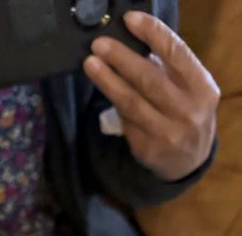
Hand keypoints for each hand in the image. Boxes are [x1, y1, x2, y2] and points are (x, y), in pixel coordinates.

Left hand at [83, 12, 219, 181]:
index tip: (130, 20)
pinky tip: (105, 89)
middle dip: (121, 59)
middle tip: (99, 45)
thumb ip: (169, 69)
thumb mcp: (190, 88)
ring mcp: (166, 133)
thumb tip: (132, 43)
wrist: (190, 159)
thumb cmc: (187, 111)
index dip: (153, 34)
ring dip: (108, 81)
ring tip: (90, 65)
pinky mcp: (147, 149)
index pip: (176, 54)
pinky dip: (115, 104)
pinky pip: (126, 121)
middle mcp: (186, 110)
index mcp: (201, 87)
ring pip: (131, 103)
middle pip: (149, 80)